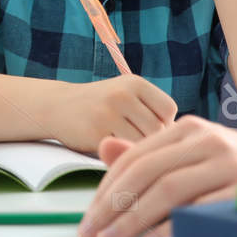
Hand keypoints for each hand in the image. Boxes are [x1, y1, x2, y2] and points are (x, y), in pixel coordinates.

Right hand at [49, 74, 177, 153]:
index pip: (169, 109)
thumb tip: (179, 140)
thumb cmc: (101, 105)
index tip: (147, 127)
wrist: (57, 106)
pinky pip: (122, 152)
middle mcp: (122, 94)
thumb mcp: (126, 94)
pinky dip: (120, 154)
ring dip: (136, 150)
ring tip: (123, 145)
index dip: (163, 123)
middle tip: (133, 140)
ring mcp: (108, 114)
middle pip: (158, 129)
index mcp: (134, 82)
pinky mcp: (95, 134)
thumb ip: (151, 110)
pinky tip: (110, 147)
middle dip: (150, 140)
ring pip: (142, 144)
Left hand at [77, 116, 236, 236]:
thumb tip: (104, 148)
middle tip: (92, 234)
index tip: (89, 218)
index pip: (135, 158)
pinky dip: (173, 226)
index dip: (107, 189)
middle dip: (113, 206)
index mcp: (188, 129)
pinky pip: (201, 209)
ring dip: (134, 219)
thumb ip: (150, 153)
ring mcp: (229, 163)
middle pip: (146, 173)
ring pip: (168, 189)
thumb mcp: (194, 152)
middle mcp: (207, 139)